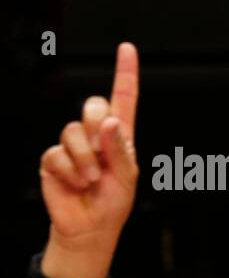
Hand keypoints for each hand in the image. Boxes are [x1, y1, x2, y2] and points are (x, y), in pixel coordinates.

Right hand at [39, 43, 139, 277]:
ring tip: (91, 179)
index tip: (127, 49)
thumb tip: (110, 123)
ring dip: (85, 159)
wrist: (90, 228)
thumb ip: (120, 150)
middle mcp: (96, 136)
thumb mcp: (127, 178)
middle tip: (103, 154)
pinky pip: (57, 153)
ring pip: (73, 131)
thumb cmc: (113, 203)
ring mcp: (72, 146)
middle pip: (93, 106)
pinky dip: (70, 171)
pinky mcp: (53, 159)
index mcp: (121, 137)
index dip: (125, 73)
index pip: (123, 99)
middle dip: (99, 127)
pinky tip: (76, 183)